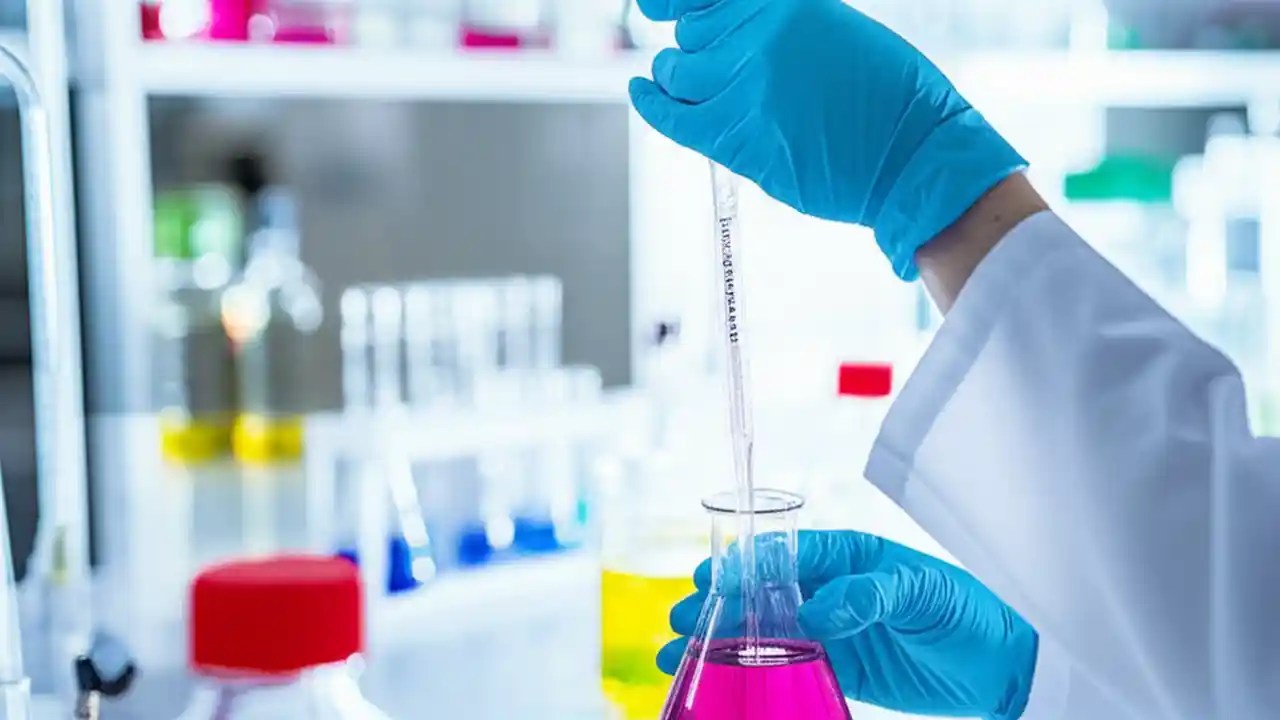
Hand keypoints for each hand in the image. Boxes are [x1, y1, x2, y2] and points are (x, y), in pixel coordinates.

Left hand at [629, 0, 1025, 279]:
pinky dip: (651, 103)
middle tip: (692, 58)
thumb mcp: (839, 34)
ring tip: (673, 78)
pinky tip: (642, 91)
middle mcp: (760, 37)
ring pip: (679, 74)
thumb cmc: (893, 102)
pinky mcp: (739, 137)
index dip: (675, 3)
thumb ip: (782, 31)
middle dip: (690, 47)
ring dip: (673, 76)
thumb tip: (733, 35)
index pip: (707, 0)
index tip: (656, 6)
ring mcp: (746, 88)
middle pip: (692, 35)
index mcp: (787, 5)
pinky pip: (674, 116)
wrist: (917, 158)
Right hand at [658, 530, 1038, 719]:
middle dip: (716, 604)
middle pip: (759, 592)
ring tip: (677, 653)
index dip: (745, 565)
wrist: (1003, 666)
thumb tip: (817, 612)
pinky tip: (714, 680)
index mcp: (846, 554)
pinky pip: (782, 668)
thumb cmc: (968, 611)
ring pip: (761, 631)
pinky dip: (746, 672)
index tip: (714, 580)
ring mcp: (828, 628)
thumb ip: (868, 593)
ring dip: (718, 640)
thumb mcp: (922, 590)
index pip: (783, 553)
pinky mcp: (833, 667)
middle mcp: (828, 588)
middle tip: (681, 620)